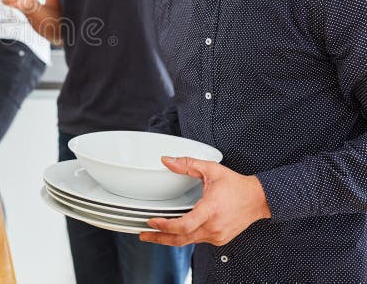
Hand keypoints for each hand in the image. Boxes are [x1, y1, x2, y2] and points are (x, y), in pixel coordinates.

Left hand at [139, 156, 270, 246]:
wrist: (258, 199)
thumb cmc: (236, 186)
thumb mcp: (211, 170)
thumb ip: (187, 164)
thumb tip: (167, 161)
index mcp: (210, 210)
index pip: (183, 225)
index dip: (164, 226)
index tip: (151, 222)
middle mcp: (213, 226)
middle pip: (181, 239)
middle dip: (159, 238)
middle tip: (143, 234)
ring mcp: (217, 235)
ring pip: (189, 241)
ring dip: (170, 239)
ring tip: (154, 234)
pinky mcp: (219, 239)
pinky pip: (198, 239)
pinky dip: (185, 236)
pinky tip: (175, 231)